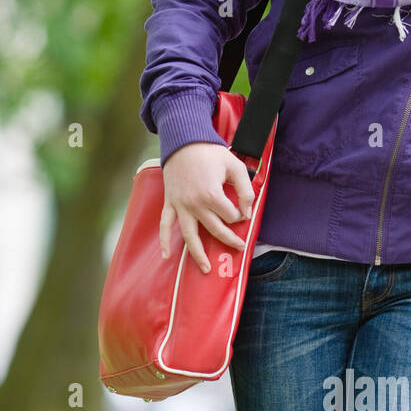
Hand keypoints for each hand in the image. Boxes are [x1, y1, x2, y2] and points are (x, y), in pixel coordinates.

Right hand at [159, 142, 254, 273]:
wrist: (184, 141)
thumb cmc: (211, 152)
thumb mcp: (236, 166)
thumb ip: (246, 190)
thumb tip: (246, 211)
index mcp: (212, 195)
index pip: (231, 216)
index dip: (239, 214)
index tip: (241, 210)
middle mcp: (195, 205)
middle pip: (215, 230)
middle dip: (229, 239)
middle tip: (239, 247)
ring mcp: (180, 206)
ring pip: (190, 236)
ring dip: (198, 254)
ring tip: (206, 269)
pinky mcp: (170, 203)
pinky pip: (165, 225)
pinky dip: (163, 241)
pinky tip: (166, 256)